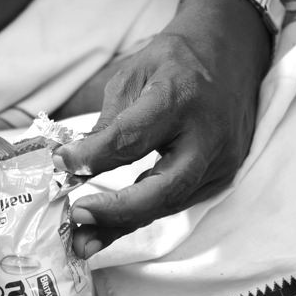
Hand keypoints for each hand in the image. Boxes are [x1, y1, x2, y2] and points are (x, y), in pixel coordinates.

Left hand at [53, 0, 268, 255]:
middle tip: (76, 218)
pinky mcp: (223, 177)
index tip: (61, 165)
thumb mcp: (134, 73)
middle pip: (164, 189)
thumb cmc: (177, 60)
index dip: (94, 157)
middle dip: (117, 211)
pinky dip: (143, 215)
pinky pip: (178, 203)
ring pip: (170, 205)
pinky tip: (111, 228)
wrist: (234, 54)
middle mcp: (208, 136)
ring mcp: (221, 162)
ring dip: (123, 226)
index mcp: (180, 97)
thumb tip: (76, 166)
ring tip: (82, 241)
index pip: (133, 138)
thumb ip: (109, 122)